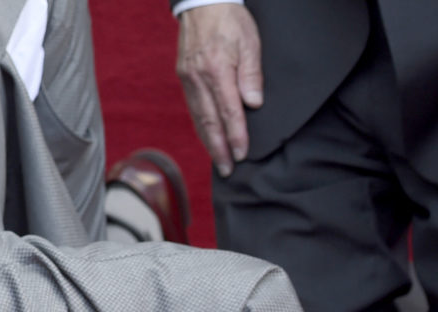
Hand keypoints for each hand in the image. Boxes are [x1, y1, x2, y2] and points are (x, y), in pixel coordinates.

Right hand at [175, 4, 262, 176]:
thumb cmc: (230, 20)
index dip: (236, 135)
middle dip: (219, 148)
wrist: (202, 3)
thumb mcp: (250, 41)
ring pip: (199, 118)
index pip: (228, 110)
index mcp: (216, 69)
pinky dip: (201, 127)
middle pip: (209, 121)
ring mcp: (188, 80)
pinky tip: (208, 137)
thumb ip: (251, 74)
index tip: (242, 153)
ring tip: (219, 160)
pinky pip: (193, 109)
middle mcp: (198, 79)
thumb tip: (253, 104)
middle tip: (228, 169)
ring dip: (209, 142)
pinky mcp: (184, 79)